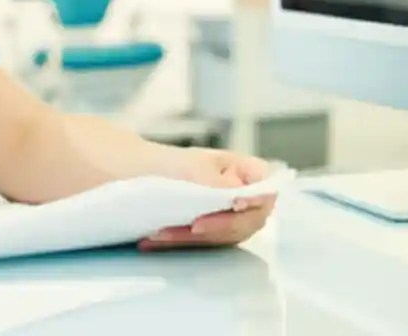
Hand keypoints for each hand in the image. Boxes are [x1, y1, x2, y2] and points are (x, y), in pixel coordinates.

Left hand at [139, 148, 276, 251]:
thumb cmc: (173, 163)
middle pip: (248, 220)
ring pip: (224, 237)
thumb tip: (239, 194)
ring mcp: (231, 220)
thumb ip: (218, 182)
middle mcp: (245, 199)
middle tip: (194, 226)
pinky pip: (203, 245)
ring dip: (194, 238)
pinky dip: (181, 243)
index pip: (266, 188)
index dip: (256, 199)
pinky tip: (157, 240)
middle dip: (219, 225)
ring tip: (163, 233)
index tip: (235, 204)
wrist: (141, 175)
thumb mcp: (195, 166)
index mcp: (248, 172)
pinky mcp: (211, 237)